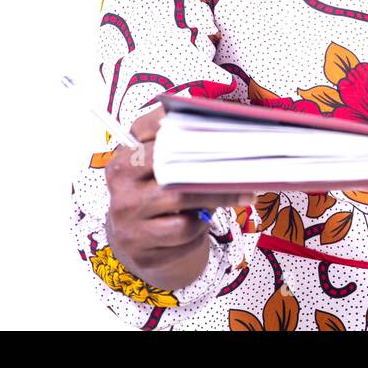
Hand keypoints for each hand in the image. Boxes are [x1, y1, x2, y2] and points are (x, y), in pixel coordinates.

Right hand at [104, 105, 257, 287]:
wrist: (140, 240)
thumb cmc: (159, 192)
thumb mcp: (162, 164)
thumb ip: (180, 140)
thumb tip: (222, 121)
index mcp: (126, 155)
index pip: (158, 134)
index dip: (193, 132)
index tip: (224, 134)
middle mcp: (120, 184)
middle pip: (176, 170)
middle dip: (215, 171)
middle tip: (246, 172)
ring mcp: (126, 217)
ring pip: (184, 200)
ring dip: (213, 201)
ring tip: (230, 197)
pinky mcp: (139, 246)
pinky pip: (184, 232)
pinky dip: (199, 227)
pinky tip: (200, 223)